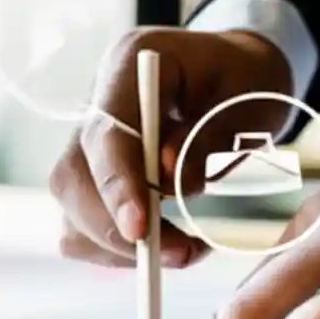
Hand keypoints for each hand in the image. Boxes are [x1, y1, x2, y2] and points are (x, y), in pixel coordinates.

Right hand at [51, 27, 292, 267]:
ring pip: (71, 207)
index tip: (140, 229)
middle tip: (180, 252)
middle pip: (73, 177)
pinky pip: (83, 225)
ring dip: (117, 245)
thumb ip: (208, 137)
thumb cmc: (244, 80)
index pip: (105, 133)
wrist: (234, 75)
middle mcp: (95, 102)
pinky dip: (118, 248)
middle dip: (115, 228)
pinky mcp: (91, 175)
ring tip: (184, 249)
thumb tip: (167, 183)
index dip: (117, 185)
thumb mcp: (248, 99)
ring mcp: (87, 141)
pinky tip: (163, 244)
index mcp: (130, 66)